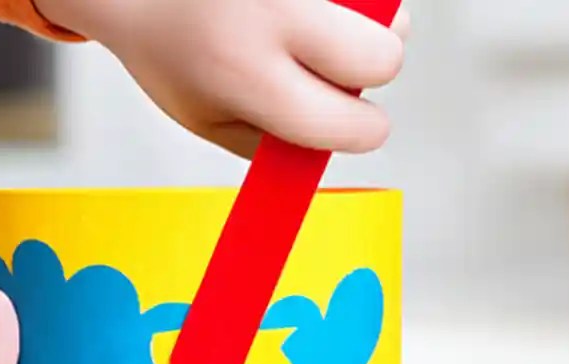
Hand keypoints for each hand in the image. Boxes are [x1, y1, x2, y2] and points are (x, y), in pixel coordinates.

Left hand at [36, 0, 410, 157]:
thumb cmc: (176, 55)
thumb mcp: (209, 119)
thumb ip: (276, 144)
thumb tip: (341, 140)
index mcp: (246, 76)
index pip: (352, 124)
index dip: (358, 130)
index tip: (348, 122)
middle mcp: (274, 14)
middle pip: (386, 57)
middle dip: (372, 70)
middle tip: (332, 67)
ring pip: (392, 12)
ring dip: (365, 25)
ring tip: (306, 25)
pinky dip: (345, 2)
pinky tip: (301, 5)